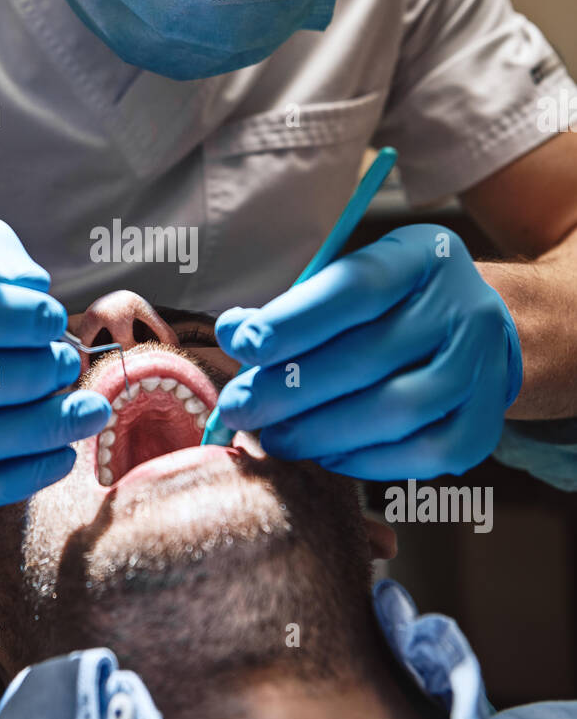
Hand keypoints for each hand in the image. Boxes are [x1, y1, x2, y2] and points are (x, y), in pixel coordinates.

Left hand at [212, 224, 522, 479]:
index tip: (243, 346)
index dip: (296, 322)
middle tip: (239, 409)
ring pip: (400, 410)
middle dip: (292, 390)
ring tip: (274, 437)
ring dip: (324, 431)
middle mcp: (461, 307)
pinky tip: (326, 456)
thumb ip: (291, 310)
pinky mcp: (486, 419)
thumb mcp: (346, 285)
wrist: (478, 329)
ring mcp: (481, 366)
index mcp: (420, 257)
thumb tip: (232, 334)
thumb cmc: (389, 306)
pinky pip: (427, 452)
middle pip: (370, 357)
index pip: (356, 289)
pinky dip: (368, 460)